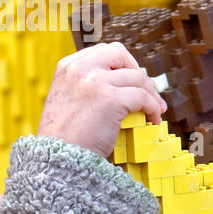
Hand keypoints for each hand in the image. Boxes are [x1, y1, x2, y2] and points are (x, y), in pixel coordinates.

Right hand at [37, 42, 165, 158]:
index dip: (122, 65)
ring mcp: (95, 82)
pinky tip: (153, 120)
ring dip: (151, 94)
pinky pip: (143, 97)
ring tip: (154, 110)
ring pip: (137, 77)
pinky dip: (153, 108)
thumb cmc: (63, 139)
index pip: (103, 51)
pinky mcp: (110, 99)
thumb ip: (85, 85)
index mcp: (67, 67)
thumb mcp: (66, 100)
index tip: (131, 81)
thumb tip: (118, 82)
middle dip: (137, 71)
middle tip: (147, 92)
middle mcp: (79, 69)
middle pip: (120, 54)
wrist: (58, 161)